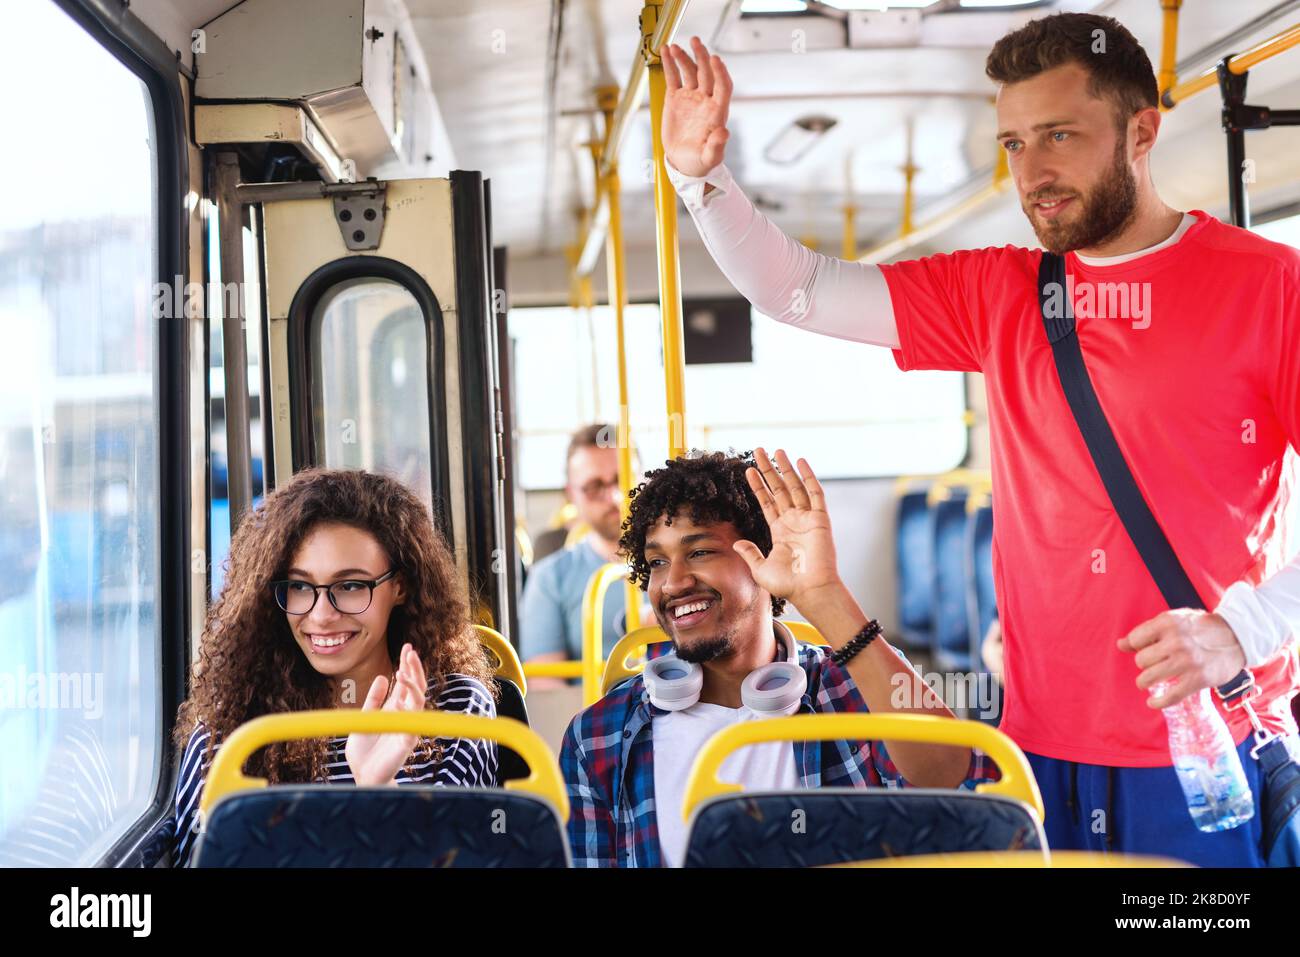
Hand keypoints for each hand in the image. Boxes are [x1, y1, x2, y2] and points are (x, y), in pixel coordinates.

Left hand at [345, 643, 427, 785]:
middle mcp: (404, 715)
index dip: (407, 665)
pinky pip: (413, 721)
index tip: (407, 647)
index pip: (405, 683)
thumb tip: (383, 677)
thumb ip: (374, 699)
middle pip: (415, 687)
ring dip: (412, 683)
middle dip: (414, 669)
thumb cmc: (364, 751)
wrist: (363, 776)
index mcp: (394, 709)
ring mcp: (408, 727)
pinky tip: (401, 696)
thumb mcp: (365, 718)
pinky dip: (409, 708)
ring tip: (403, 668)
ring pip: (418, 700)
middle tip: (410, 651)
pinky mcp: (407, 741)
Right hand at [660, 37, 732, 176]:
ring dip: (683, 57)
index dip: (720, 72)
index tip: (714, 59)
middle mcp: (706, 99)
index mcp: (717, 111)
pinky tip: (666, 51)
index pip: (723, 86)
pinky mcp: (675, 98)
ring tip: (674, 47)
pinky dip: (669, 64)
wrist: (684, 163)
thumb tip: (724, 133)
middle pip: (706, 72)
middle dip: (702, 56)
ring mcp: (690, 96)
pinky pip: (673, 77)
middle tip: (695, 42)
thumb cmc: (701, 162)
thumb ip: (716, 146)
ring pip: (689, 71)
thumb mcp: (710, 158)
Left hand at [734, 448, 841, 608]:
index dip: (758, 486)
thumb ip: (750, 553)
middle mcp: (793, 521)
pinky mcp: (820, 519)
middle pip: (779, 489)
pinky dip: (808, 476)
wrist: (811, 591)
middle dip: (769, 470)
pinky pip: (814, 493)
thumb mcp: (760, 569)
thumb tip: (736, 542)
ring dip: (785, 468)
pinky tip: (800, 462)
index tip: (748, 470)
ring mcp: (807, 519)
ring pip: (795, 486)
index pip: (767, 502)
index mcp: (780, 531)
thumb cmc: (788, 585)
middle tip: (759, 451)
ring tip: (776, 451)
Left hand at [1117, 610, 1246, 708]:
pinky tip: (1152, 702)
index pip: (1135, 640)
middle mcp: (1175, 642)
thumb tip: (1120, 645)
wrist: (1238, 636)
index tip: (1146, 649)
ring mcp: (1187, 661)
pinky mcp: (1198, 679)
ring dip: (1145, 682)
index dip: (1138, 646)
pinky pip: (1170, 696)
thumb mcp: (1174, 621)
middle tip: (1156, 664)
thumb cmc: (1201, 628)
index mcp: (1167, 623)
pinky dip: (1158, 702)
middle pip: (1141, 661)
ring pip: (1149, 678)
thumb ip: (1147, 632)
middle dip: (1145, 664)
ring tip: (1149, 681)